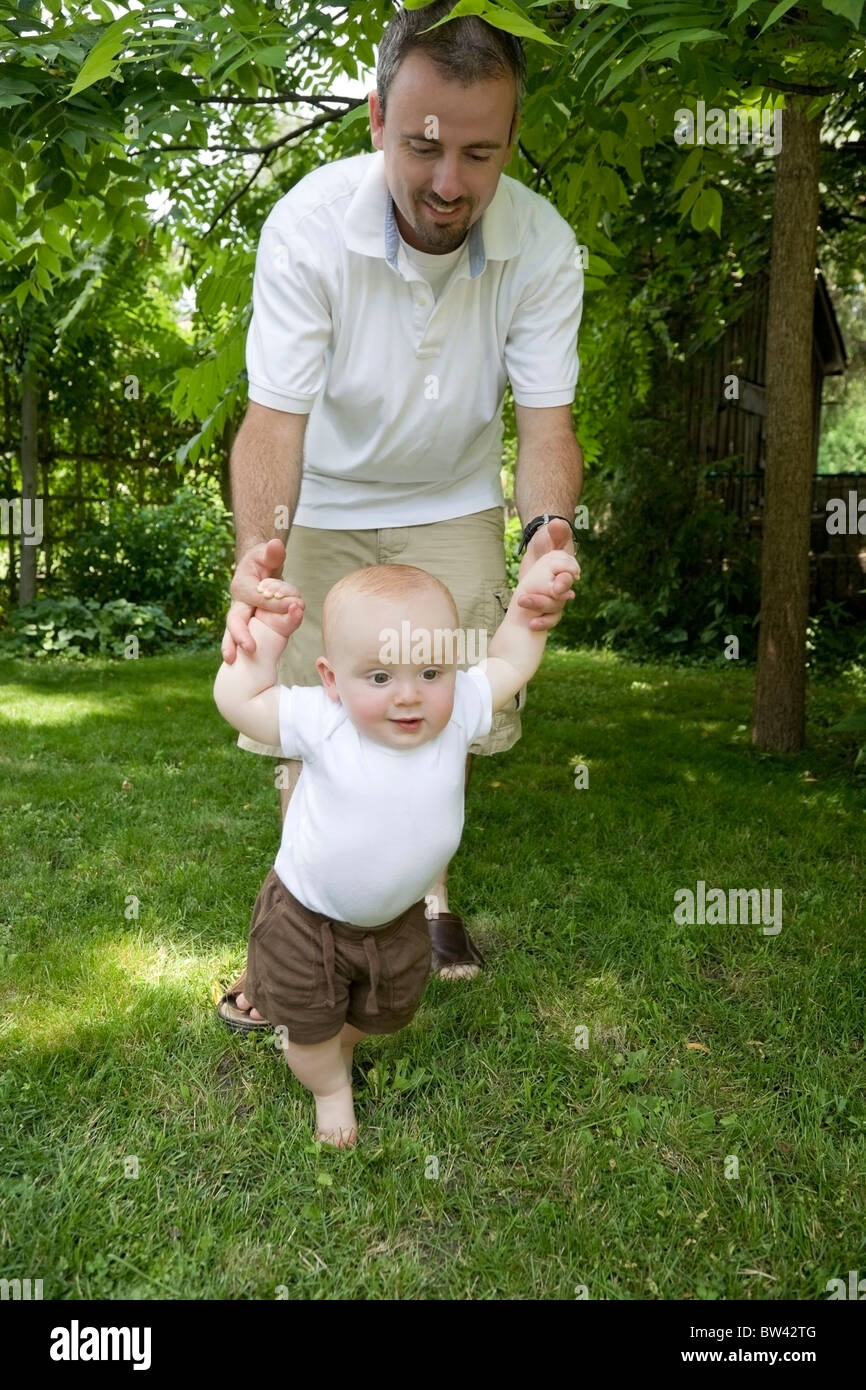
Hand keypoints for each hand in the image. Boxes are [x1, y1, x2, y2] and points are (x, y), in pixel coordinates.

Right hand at [221, 538, 300, 662]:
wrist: (254, 570)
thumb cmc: (263, 562)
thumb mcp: (268, 554)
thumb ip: (273, 552)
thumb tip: (276, 544)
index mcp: (243, 585)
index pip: (258, 597)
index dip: (275, 603)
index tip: (296, 605)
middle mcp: (238, 602)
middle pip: (235, 619)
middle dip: (241, 633)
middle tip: (250, 648)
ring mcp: (240, 615)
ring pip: (232, 632)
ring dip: (232, 646)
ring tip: (231, 660)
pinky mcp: (245, 625)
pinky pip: (240, 638)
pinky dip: (238, 650)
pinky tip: (238, 666)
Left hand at [516, 519, 580, 630]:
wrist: (539, 551)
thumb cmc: (547, 540)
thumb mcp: (551, 534)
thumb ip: (557, 531)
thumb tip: (557, 523)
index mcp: (568, 570)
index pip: (569, 578)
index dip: (564, 583)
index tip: (556, 588)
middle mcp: (564, 585)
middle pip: (561, 598)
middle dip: (547, 600)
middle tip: (530, 599)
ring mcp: (556, 597)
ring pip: (554, 609)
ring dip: (539, 608)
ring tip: (522, 602)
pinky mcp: (545, 604)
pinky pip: (548, 618)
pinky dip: (542, 623)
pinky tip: (532, 625)